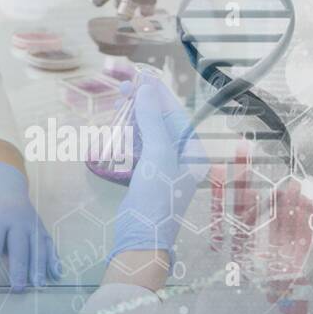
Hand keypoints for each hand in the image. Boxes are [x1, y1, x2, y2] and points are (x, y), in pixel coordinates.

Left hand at [0, 162, 59, 289]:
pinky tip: (56, 273)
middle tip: (17, 289)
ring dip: (39, 266)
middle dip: (19, 268)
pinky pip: (49, 243)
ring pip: (37, 246)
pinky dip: (54, 258)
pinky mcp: (40, 227)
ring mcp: (31, 223)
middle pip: (19, 247)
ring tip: (38, 285)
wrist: (3, 181)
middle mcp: (17, 220)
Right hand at [109, 78, 207, 268]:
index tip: (140, 76)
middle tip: (123, 86)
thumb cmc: (156, 197)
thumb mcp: (157, 156)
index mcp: (193, 152)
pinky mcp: (147, 174)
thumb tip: (147, 89)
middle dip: (145, 102)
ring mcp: (164, 166)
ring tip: (119, 98)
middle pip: (163, 120)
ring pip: (150, 130)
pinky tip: (119, 121)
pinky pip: (140, 144)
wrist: (141, 237)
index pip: (177, 114)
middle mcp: (181, 157)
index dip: (158, 94)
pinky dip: (130, 130)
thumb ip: (152, 121)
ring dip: (135, 113)